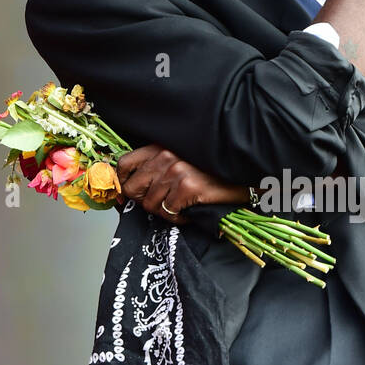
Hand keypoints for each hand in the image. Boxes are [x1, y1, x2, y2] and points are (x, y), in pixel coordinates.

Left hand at [116, 145, 248, 222]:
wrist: (242, 176)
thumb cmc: (210, 171)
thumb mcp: (178, 160)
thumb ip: (155, 168)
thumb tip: (127, 189)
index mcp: (159, 146)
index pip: (124, 164)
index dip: (122, 184)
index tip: (127, 196)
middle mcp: (165, 156)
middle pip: (133, 189)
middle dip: (144, 202)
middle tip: (160, 205)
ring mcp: (176, 171)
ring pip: (151, 205)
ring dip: (164, 212)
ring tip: (180, 206)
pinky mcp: (187, 187)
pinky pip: (169, 213)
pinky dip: (178, 218)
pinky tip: (188, 212)